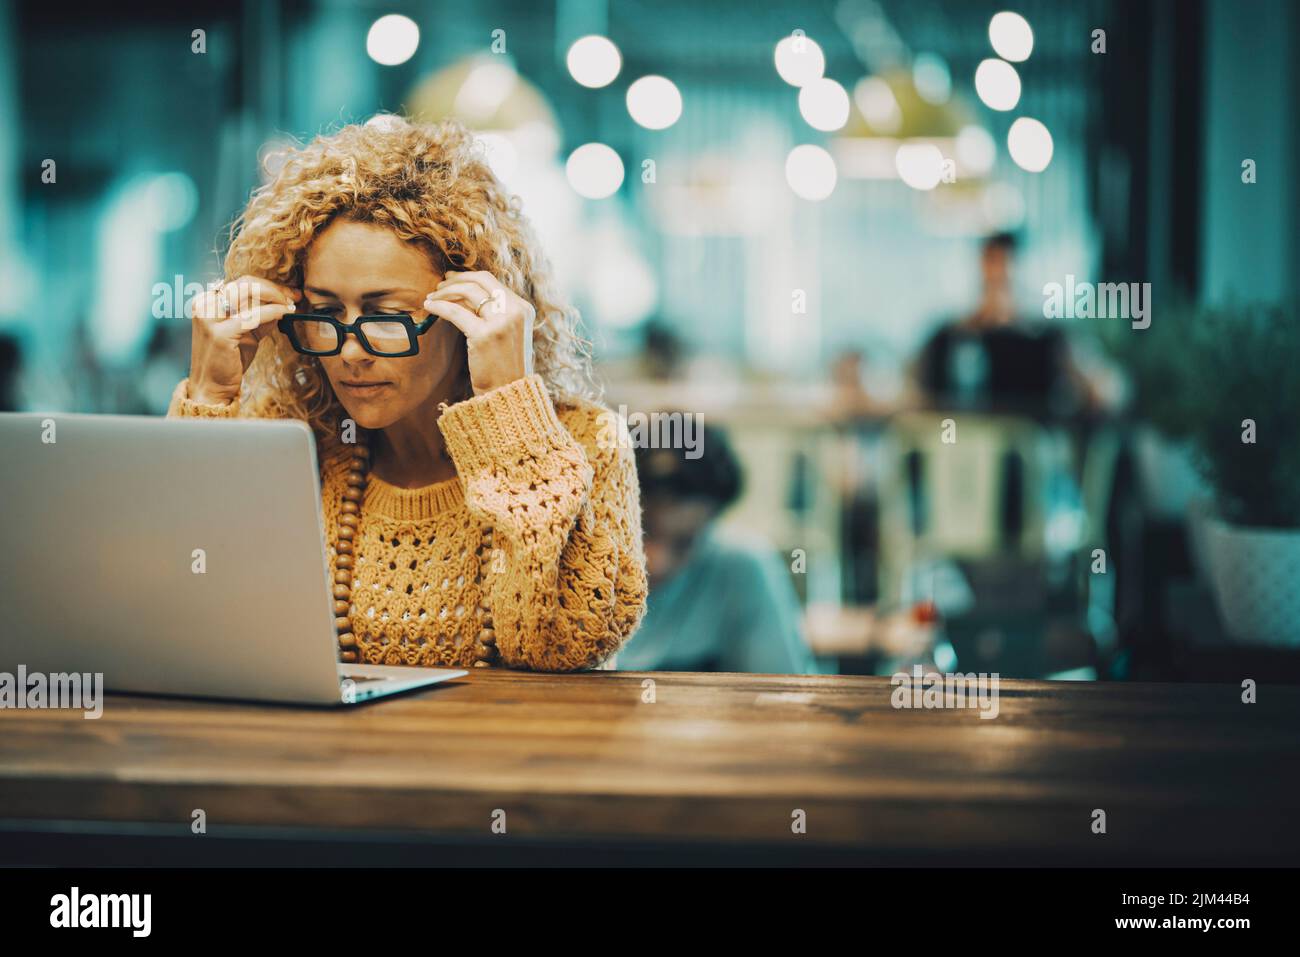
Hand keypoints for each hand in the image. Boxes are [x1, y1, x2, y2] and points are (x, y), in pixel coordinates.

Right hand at [188, 276, 299, 404]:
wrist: (212, 387)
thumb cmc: (228, 360)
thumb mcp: (246, 332)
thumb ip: (260, 315)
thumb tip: (285, 301)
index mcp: (207, 301)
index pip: (241, 283)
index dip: (269, 285)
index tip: (289, 292)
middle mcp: (205, 305)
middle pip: (245, 284)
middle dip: (274, 288)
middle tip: (293, 296)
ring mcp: (210, 318)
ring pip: (249, 293)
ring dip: (275, 297)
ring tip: (289, 306)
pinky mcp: (220, 333)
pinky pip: (253, 315)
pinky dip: (272, 311)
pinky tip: (284, 314)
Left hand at [424, 271, 534, 394]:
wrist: (508, 394)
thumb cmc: (503, 366)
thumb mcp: (506, 333)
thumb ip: (493, 313)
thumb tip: (464, 293)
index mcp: (524, 308)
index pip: (493, 282)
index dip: (469, 277)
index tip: (452, 279)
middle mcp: (516, 311)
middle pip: (481, 281)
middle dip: (457, 279)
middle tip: (439, 285)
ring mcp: (502, 322)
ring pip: (468, 292)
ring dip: (446, 291)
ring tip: (431, 297)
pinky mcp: (485, 335)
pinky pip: (456, 312)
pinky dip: (440, 306)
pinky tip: (429, 306)